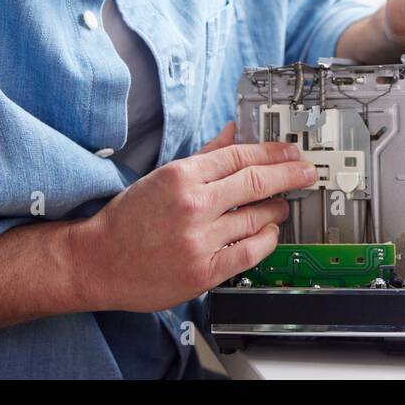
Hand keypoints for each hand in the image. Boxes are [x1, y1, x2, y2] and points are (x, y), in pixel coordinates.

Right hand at [69, 122, 315, 312]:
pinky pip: (250, 252)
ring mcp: (200, 241)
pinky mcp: (204, 272)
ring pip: (257, 219)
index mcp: (182, 176)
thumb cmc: (128, 218)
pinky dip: (266, 239)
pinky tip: (268, 232)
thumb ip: (205, 154)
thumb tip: (234, 132)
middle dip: (290, 175)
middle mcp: (193, 206)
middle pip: (257, 184)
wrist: (98, 261)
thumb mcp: (163, 175)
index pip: (241, 156)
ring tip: (280, 206)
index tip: (292, 153)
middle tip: (307, 173)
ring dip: (277, 210)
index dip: (274, 152)